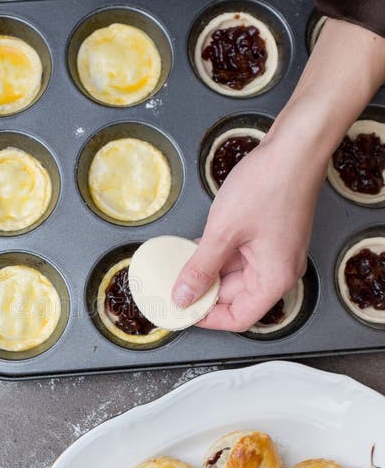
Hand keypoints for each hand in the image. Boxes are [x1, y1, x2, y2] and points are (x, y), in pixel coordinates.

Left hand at [172, 17, 384, 331]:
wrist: (294, 148)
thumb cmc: (269, 185)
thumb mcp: (223, 232)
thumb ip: (200, 268)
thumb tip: (183, 296)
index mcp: (274, 279)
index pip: (239, 318)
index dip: (208, 318)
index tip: (181, 310)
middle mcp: (279, 271)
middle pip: (236, 298)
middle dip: (203, 292)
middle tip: (172, 285)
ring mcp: (276, 253)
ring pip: (235, 276)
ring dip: (208, 271)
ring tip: (178, 263)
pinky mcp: (271, 237)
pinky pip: (241, 256)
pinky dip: (218, 255)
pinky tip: (195, 246)